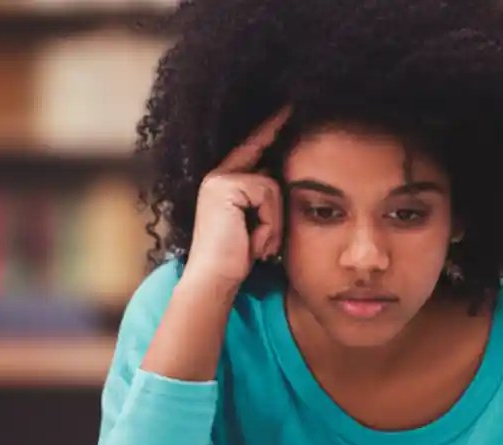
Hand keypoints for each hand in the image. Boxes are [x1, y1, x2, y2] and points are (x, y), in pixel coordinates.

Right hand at [182, 106, 290, 290]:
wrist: (214, 278)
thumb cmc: (235, 259)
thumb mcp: (254, 225)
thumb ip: (262, 200)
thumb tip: (281, 181)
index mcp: (223, 183)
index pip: (252, 148)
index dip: (270, 128)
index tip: (288, 108)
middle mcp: (218, 176)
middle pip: (270, 173)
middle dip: (276, 208)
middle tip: (262, 235)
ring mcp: (220, 179)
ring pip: (273, 187)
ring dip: (274, 222)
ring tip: (257, 244)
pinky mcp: (227, 186)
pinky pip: (268, 194)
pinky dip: (270, 222)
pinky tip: (254, 242)